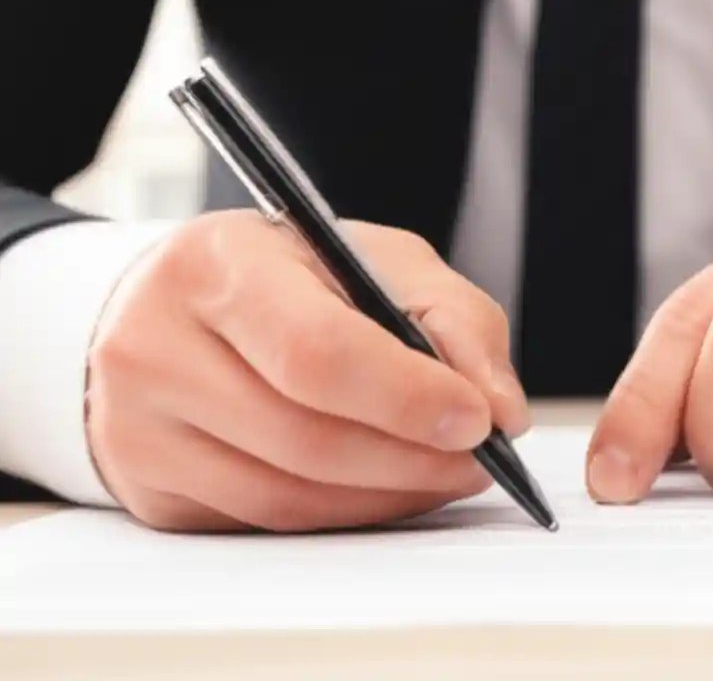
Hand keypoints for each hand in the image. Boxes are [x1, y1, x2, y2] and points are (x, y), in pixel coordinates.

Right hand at [86, 210, 528, 531]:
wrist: (173, 308)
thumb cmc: (287, 278)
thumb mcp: (376, 261)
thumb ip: (455, 320)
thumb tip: (502, 411)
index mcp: (216, 265)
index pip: (315, 352)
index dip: (407, 397)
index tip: (478, 420)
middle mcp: (154, 346)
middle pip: (306, 438)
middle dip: (413, 459)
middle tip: (479, 459)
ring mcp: (137, 427)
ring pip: (287, 498)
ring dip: (388, 498)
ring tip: (444, 473)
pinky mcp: (150, 489)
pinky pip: (265, 525)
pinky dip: (343, 515)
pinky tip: (384, 489)